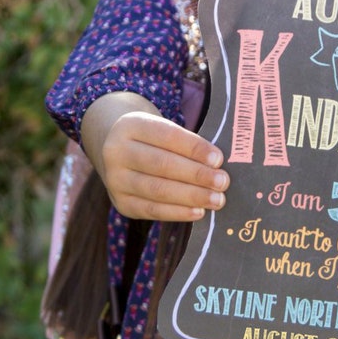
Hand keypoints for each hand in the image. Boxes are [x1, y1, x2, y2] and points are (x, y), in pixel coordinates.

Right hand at [81, 94, 228, 220]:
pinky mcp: (121, 203)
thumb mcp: (163, 129)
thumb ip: (187, 145)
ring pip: (157, 190)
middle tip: (222, 182)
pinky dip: (178, 212)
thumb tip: (217, 167)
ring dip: (191, 196)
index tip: (218, 159)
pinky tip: (198, 212)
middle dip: (196, 174)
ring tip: (216, 200)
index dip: (194, 148)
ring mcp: (115, 179)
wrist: (118, 151)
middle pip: (162, 164)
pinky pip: (152, 210)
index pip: (167, 136)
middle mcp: (116, 152)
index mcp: (131, 125)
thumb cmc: (154, 141)